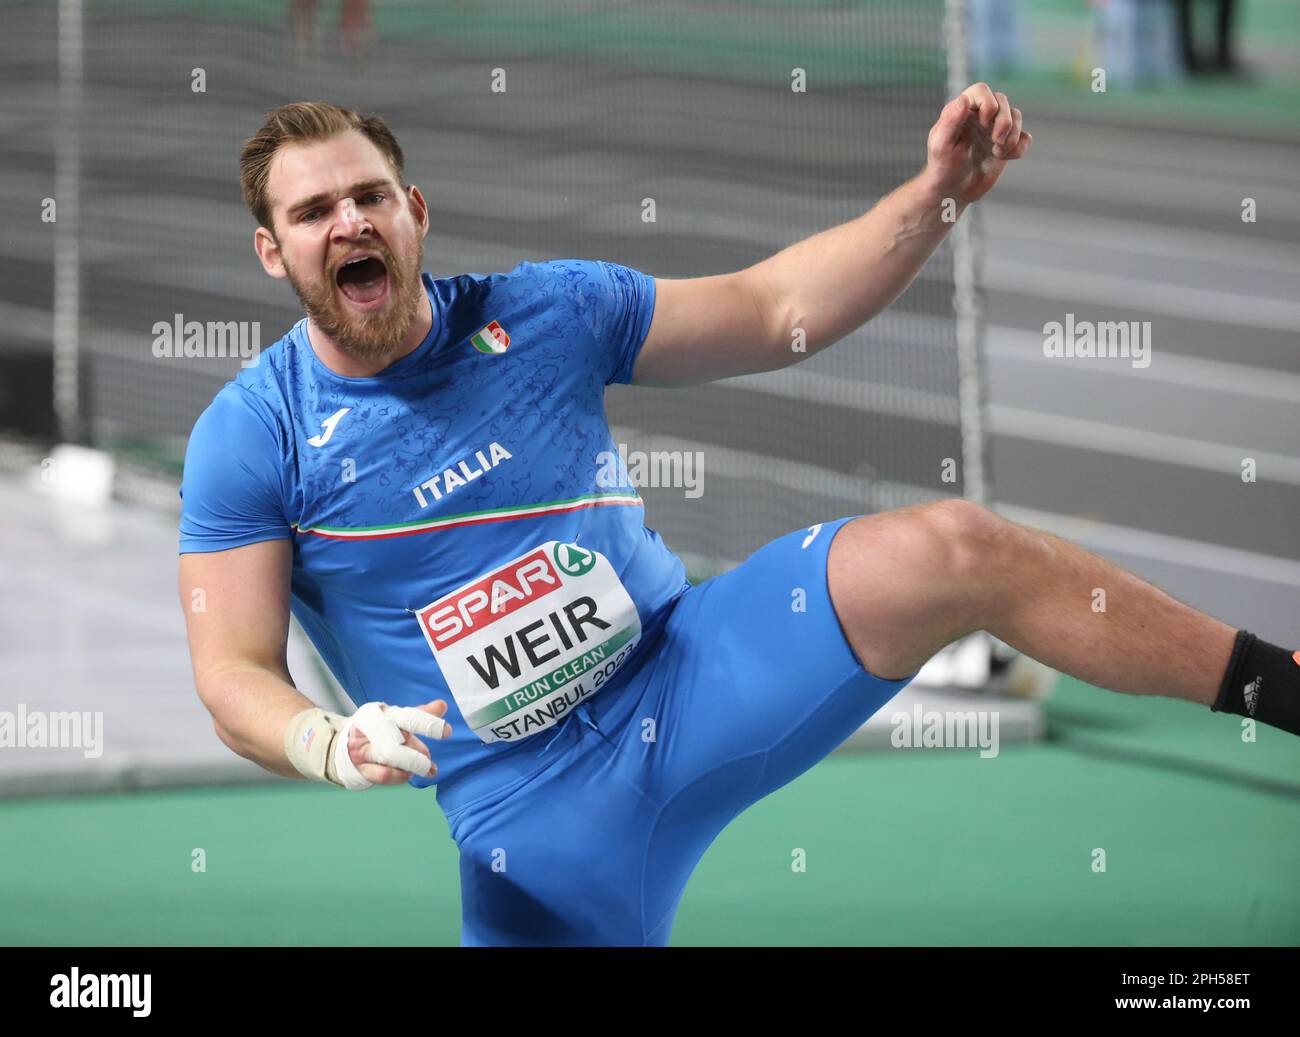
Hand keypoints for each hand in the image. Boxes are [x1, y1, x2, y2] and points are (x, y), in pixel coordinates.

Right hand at [337, 699, 451, 787]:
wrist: (345, 747)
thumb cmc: (379, 731)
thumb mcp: (397, 719)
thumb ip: (420, 715)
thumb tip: (443, 705)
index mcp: (385, 713)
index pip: (409, 716)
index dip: (428, 723)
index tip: (447, 731)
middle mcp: (372, 729)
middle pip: (397, 739)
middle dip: (418, 752)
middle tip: (430, 762)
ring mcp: (364, 749)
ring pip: (390, 756)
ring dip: (411, 764)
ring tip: (425, 769)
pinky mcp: (361, 768)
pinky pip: (384, 774)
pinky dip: (400, 776)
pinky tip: (407, 774)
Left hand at [922, 83, 1030, 205]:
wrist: (952, 192)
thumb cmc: (942, 168)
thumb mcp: (941, 145)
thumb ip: (950, 120)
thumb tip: (964, 99)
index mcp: (962, 111)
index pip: (982, 90)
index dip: (989, 103)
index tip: (984, 123)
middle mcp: (979, 116)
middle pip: (1003, 101)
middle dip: (1004, 121)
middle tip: (995, 141)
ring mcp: (993, 130)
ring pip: (1016, 116)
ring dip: (1012, 136)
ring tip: (997, 153)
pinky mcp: (1005, 145)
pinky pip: (1024, 137)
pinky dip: (1018, 148)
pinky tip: (1003, 158)